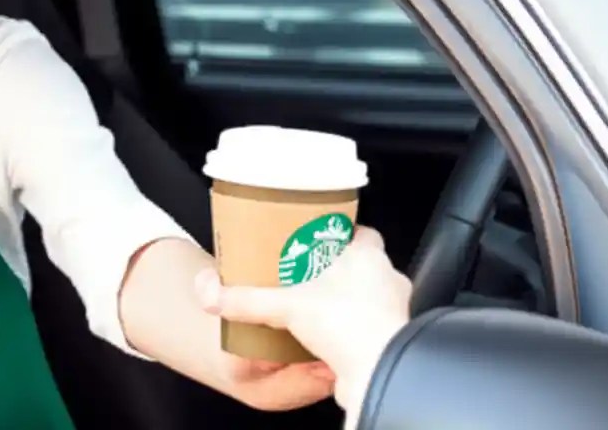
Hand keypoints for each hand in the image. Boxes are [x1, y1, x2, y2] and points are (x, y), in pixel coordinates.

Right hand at [195, 226, 410, 420]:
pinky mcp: (391, 340)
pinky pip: (369, 327)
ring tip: (318, 305)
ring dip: (348, 300)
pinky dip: (351, 329)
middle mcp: (387, 280)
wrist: (375, 373)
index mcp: (368, 256)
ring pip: (370, 296)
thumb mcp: (285, 305)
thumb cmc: (349, 324)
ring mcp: (393, 311)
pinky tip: (330, 336)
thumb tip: (213, 294)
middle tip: (312, 272)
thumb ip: (246, 299)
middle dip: (340, 268)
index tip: (322, 237)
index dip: (343, 234)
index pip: (362, 233)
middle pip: (364, 265)